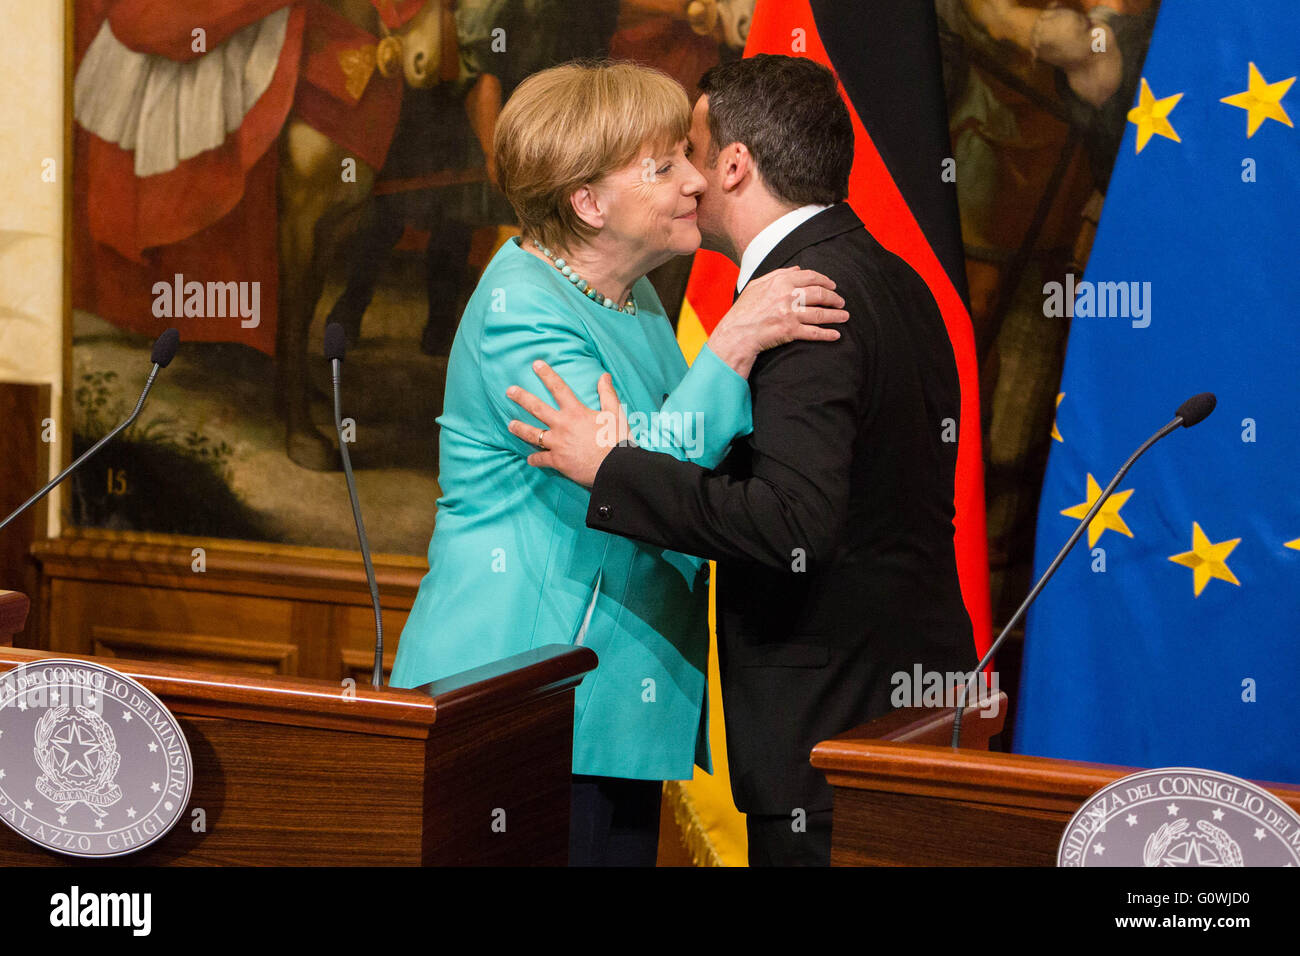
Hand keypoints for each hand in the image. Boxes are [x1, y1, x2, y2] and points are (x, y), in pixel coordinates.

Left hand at [506, 360, 628, 487]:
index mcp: (576, 412)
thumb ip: (607, 394)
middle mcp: (562, 425)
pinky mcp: (557, 461)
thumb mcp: (615, 413)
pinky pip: (541, 459)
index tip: (536, 364)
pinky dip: (535, 459)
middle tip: (509, 391)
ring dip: (520, 428)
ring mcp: (557, 444)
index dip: (547, 375)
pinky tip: (530, 459)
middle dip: (522, 398)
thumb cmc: (617, 440)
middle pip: (537, 409)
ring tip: (510, 425)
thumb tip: (604, 376)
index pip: (559, 389)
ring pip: (532, 434)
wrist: (615, 467)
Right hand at [707, 266, 848, 377]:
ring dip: (836, 315)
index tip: (832, 286)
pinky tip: (836, 335)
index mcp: (781, 282)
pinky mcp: (791, 331)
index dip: (825, 281)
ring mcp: (790, 313)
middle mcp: (788, 296)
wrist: (737, 333)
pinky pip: (814, 332)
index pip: (810, 277)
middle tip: (841, 302)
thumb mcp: (756, 285)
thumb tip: (797, 268)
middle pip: (819, 294)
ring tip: (845, 316)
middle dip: (833, 298)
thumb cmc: (744, 310)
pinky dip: (827, 334)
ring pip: (820, 313)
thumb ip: (777, 274)